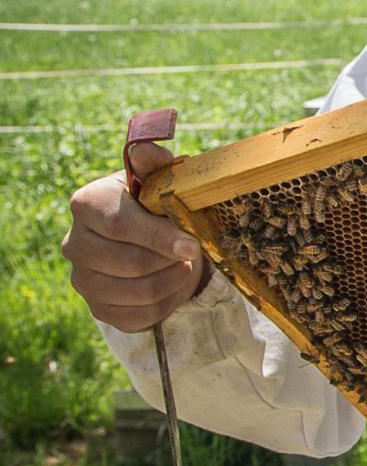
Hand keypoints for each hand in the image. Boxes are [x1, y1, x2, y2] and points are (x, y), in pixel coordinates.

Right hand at [62, 142, 208, 330]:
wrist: (156, 241)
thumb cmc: (159, 204)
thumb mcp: (161, 179)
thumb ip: (155, 163)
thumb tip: (145, 150)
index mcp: (87, 203)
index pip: (119, 225)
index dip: (159, 237)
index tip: (192, 244)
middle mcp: (74, 243)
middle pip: (129, 262)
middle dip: (170, 260)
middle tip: (193, 252)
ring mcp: (82, 279)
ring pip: (137, 291)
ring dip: (173, 280)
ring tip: (186, 265)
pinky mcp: (99, 309)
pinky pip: (139, 316)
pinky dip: (168, 302)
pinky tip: (173, 283)